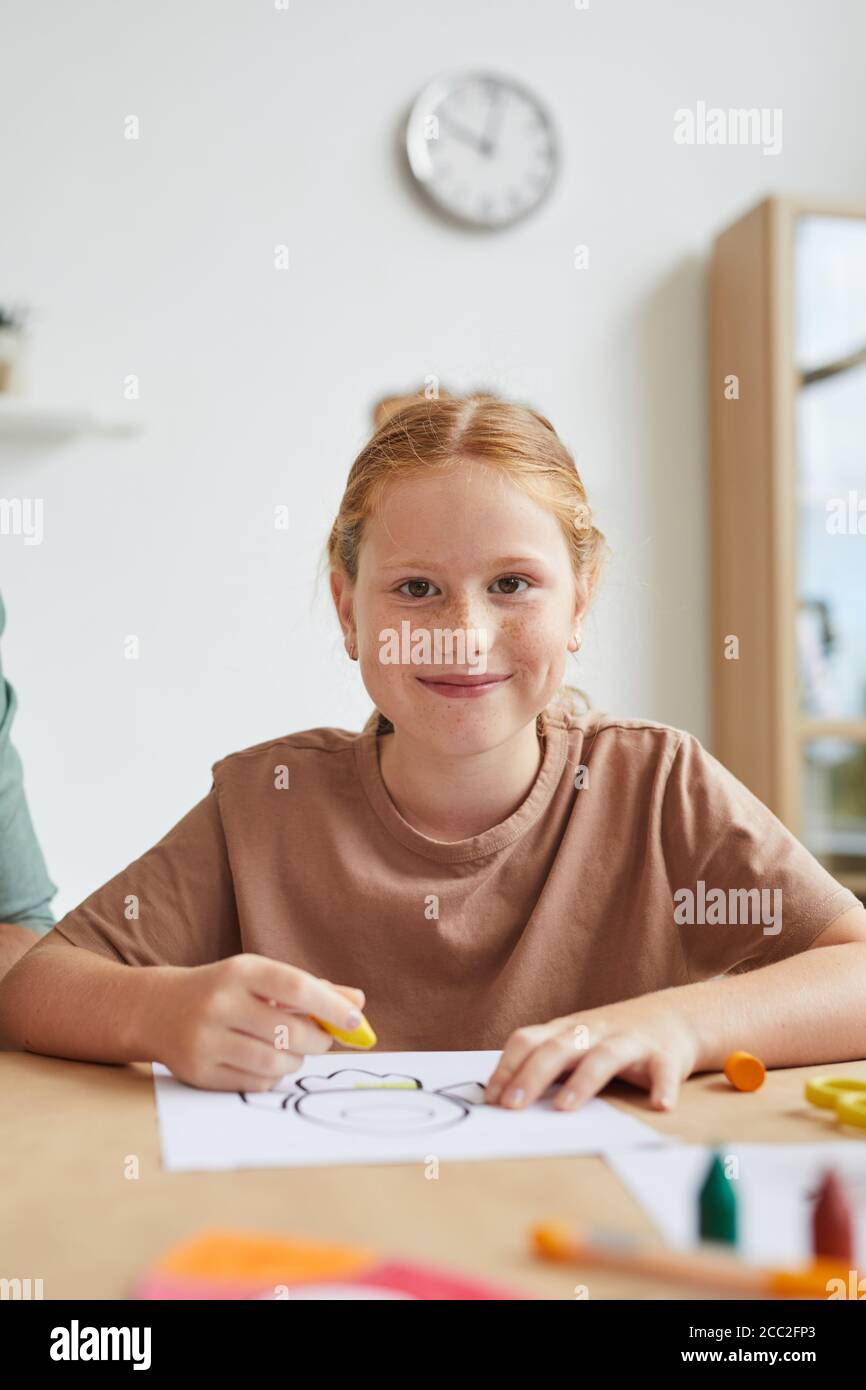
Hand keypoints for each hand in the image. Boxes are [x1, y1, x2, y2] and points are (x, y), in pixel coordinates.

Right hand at [154, 954, 365, 1091]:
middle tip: (322, 1039)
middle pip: (290, 1032)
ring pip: (275, 1063)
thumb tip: (357, 1004)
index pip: (295, 987)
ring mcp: (206, 1039)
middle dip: (318, 1040)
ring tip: (289, 1049)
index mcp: (240, 971)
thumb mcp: (260, 978)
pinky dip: (271, 1077)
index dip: (330, 1006)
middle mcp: (219, 1003)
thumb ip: (310, 989)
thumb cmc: (224, 990)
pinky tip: (263, 1062)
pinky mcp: (198, 1071)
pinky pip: (255, 1084)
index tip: (356, 1022)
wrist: (157, 1009)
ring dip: (295, 1060)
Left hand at [484, 997, 700, 1111]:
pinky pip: (663, 1070)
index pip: (528, 1041)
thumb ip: (545, 1063)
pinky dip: (662, 1086)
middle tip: (512, 1106)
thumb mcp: (574, 1042)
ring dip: (583, 1082)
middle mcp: (594, 1031)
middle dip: (532, 1076)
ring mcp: (628, 1041)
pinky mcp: (664, 1055)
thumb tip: (502, 1098)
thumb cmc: (612, 1038)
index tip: (491, 1098)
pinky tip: (660, 1105)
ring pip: (603, 1057)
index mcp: (566, 1030)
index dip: (507, 1067)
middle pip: (558, 1048)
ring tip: (565, 1108)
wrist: (673, 1016)